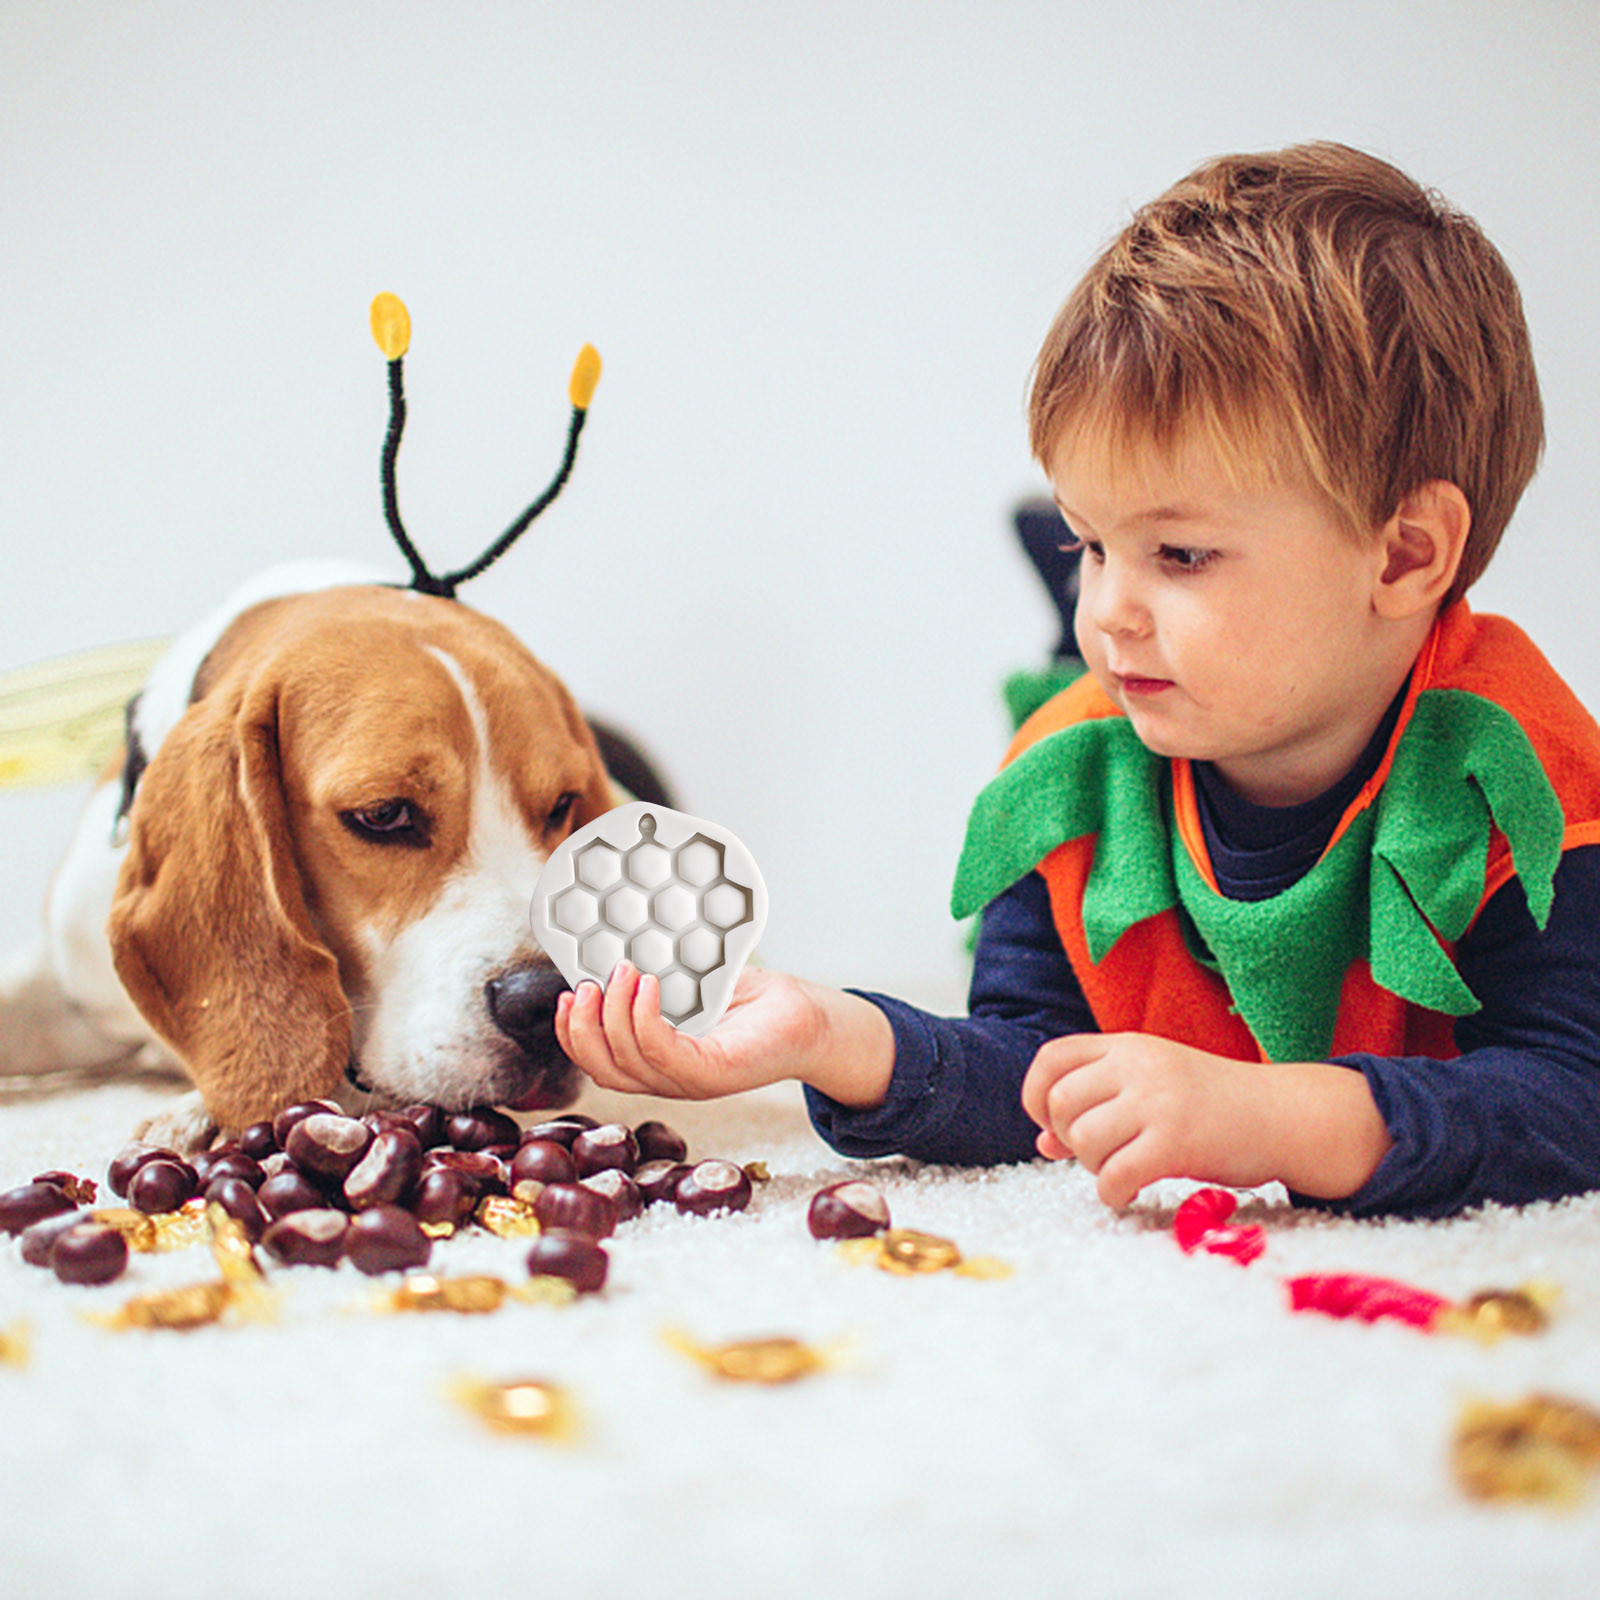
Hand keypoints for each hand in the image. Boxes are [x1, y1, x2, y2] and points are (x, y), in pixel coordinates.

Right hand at [555, 961, 894, 1105]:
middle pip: (604, 1069)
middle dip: (582, 1027)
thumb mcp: (695, 986)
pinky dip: (645, 1019)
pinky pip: (664, 1053)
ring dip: (613, 1015)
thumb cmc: (756, 1003)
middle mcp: (670, 1079)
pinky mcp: (714, 1073)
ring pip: (628, 1063)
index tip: (565, 997)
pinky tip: (648, 985)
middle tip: (585, 984)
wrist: (811, 1018)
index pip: (600, 1063)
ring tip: (622, 973)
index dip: (572, 1035)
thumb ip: (658, 977)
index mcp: (659, 1062)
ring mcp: (691, 1081)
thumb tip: (619, 945)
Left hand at [1020, 1032, 1390, 1207]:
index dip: (1036, 1095)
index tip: (1051, 1125)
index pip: (1051, 1058)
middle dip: (1067, 1139)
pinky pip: (1114, 1176)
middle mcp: (1139, 1065)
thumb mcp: (1152, 1086)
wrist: (1284, 1114)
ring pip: (1082, 1140)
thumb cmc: (1212, 1105)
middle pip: (1060, 1104)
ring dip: (1093, 1167)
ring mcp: (1158, 1101)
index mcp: (1128, 1045)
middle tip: (1098, 1154)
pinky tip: (1129, 1194)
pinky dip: (1112, 1193)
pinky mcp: (1177, 1142)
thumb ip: (1099, 1103)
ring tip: (1121, 1170)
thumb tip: (1042, 1142)